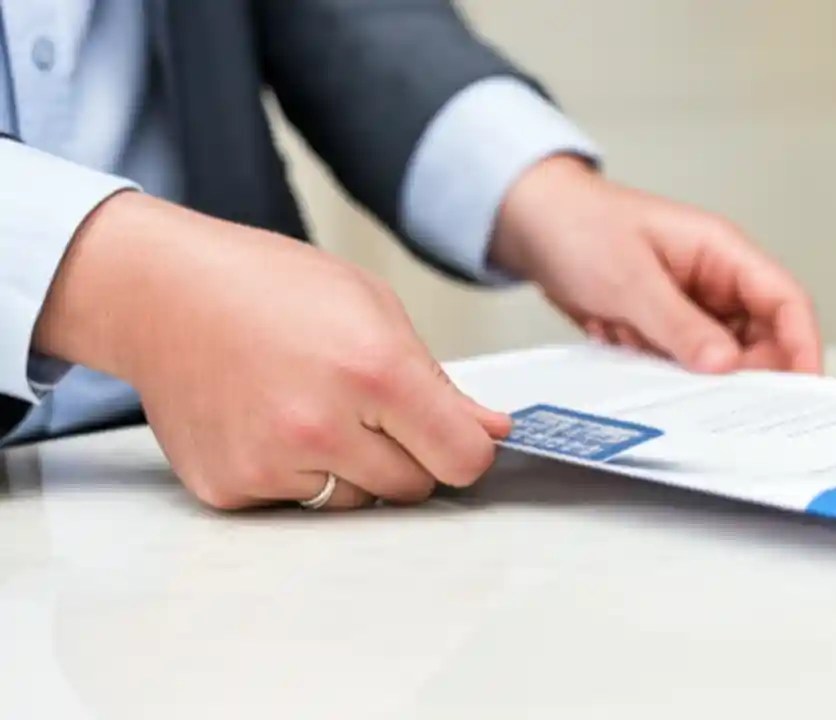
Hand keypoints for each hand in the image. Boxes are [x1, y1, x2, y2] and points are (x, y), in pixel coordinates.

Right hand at [35, 192, 510, 509]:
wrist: (160, 293)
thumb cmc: (268, 287)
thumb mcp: (373, 307)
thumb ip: (437, 381)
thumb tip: (488, 431)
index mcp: (374, 370)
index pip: (462, 458)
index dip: (469, 449)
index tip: (461, 438)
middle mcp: (322, 425)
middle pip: (413, 487)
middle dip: (411, 457)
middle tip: (374, 411)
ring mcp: (271, 463)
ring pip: (356, 502)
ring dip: (353, 471)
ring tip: (314, 408)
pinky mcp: (231, 488)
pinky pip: (297, 504)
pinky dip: (297, 474)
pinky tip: (270, 421)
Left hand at [491, 157, 822, 373]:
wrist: (529, 224)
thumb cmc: (580, 226)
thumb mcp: (629, 278)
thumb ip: (678, 323)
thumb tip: (726, 365)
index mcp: (723, 253)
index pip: (785, 301)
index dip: (802, 346)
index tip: (802, 388)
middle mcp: (714, 283)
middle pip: (761, 340)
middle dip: (745, 374)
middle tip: (726, 406)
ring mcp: (689, 308)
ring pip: (719, 360)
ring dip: (692, 375)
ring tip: (654, 365)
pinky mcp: (663, 329)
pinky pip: (680, 365)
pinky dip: (661, 373)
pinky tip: (628, 355)